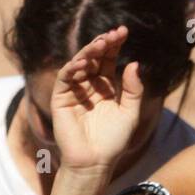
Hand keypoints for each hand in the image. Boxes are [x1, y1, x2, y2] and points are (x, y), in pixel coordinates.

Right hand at [51, 26, 143, 173]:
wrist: (95, 162)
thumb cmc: (113, 141)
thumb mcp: (130, 113)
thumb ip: (133, 89)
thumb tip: (133, 63)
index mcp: (105, 87)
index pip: (108, 60)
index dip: (115, 46)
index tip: (123, 32)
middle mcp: (89, 86)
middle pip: (94, 58)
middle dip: (103, 44)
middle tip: (113, 34)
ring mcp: (74, 91)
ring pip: (79, 64)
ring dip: (88, 52)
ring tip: (100, 44)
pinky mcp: (61, 99)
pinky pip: (65, 78)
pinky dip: (73, 68)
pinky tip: (84, 63)